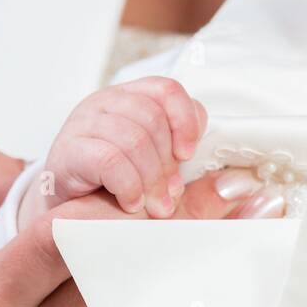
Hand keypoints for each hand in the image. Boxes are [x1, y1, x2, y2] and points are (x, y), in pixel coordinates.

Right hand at [0, 149, 276, 306]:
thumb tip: (31, 157)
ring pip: (149, 305)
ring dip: (201, 253)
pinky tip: (231, 261)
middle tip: (230, 185)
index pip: (62, 241)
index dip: (112, 207)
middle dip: (178, 222)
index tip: (149, 182)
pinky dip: (194, 293)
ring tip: (250, 210)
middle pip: (123, 272)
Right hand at [20, 77, 206, 228]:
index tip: (189, 156)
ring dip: (151, 179)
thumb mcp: (162, 177)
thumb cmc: (118, 191)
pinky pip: (109, 160)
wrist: (63, 216)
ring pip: (133, 138)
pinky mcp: (67, 151)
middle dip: (168, 163)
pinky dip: (128, 185)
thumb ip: (197, 176)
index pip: (167, 89)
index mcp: (132, 98)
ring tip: (154, 207)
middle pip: (153, 117)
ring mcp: (83, 124)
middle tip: (170, 197)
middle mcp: (106, 103)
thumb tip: (243, 183)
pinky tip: (131, 203)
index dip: (186, 120)